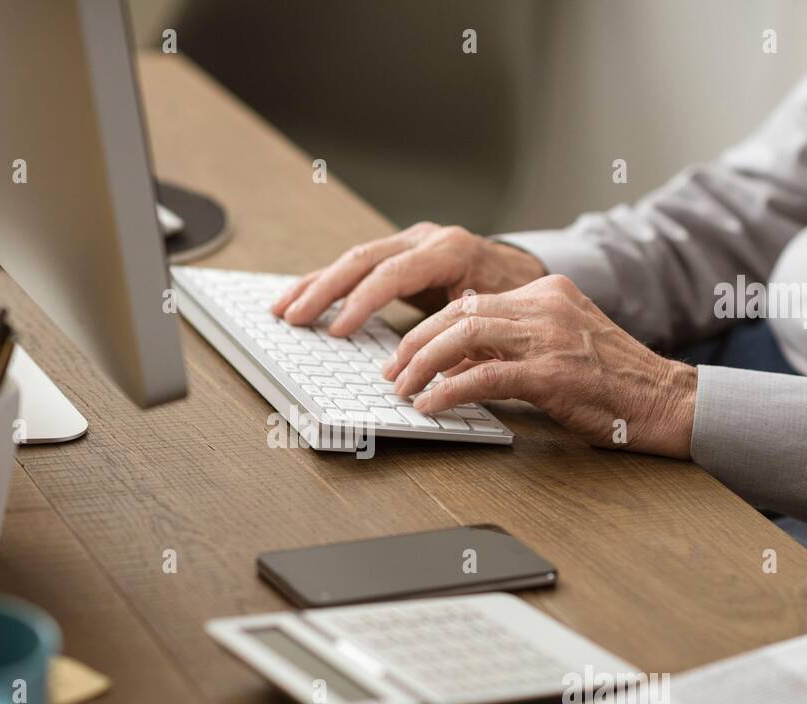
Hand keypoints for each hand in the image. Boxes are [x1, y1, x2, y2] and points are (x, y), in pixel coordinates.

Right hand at [270, 221, 546, 336]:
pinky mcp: (397, 254)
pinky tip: (300, 298)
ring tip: (282, 309)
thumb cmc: (512, 297)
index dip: (362, 301)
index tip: (338, 330)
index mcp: (448, 249)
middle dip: (324, 290)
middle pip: (363, 259)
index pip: (393, 272)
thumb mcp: (492, 312)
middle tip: (294, 317)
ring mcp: (408, 243)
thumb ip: (458, 330)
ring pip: (352, 259)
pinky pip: (356, 267)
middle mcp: (424, 239)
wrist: (524, 272)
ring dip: (314, 285)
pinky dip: (326, 283)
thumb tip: (427, 361)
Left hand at [383, 275, 697, 457]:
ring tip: (403, 388)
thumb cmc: (612, 385)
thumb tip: (453, 369)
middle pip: (458, 312)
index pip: (470, 301)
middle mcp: (545, 305)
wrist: (666, 401)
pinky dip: (449, 390)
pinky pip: (485, 376)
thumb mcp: (555, 352)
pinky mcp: (552, 372)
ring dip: (423, 363)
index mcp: (546, 293)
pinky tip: (430, 404)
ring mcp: (549, 337)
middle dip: (414, 342)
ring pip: (464, 336)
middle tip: (391, 370)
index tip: (404, 353)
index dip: (428, 328)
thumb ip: (507, 351)